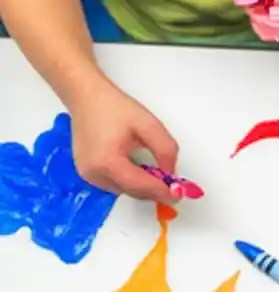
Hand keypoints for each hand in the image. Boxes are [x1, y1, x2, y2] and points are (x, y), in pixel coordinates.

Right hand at [65, 79, 177, 202]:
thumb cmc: (114, 107)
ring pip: (125, 191)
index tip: (179, 194)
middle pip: (133, 192)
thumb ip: (165, 150)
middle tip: (173, 184)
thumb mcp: (149, 125)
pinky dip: (131, 181)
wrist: (86, 97)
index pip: (141, 186)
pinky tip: (138, 169)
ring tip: (155, 171)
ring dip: (143, 186)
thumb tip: (170, 174)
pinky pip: (116, 185)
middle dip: (154, 190)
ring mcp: (88, 175)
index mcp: (107, 162)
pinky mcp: (87, 174)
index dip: (162, 192)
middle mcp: (94, 174)